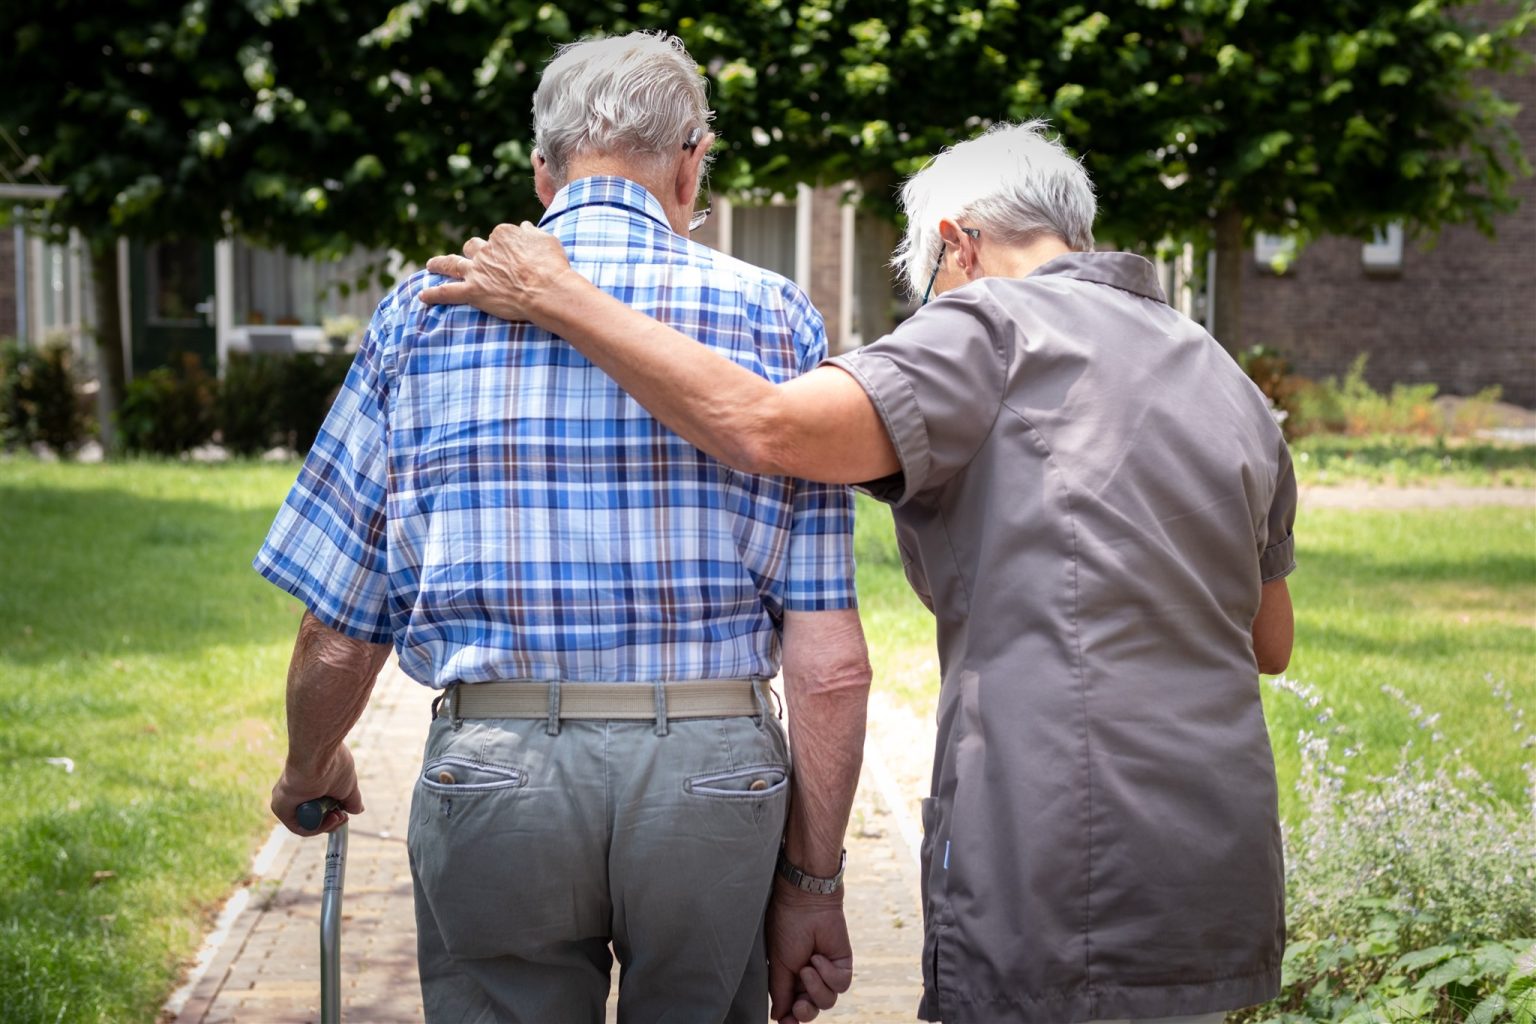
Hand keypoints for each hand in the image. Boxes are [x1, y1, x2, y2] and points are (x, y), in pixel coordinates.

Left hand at [270, 743, 361, 836]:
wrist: (318, 755)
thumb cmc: (333, 763)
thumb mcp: (348, 785)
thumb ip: (351, 799)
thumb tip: (357, 810)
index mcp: (309, 785)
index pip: (320, 807)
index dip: (333, 814)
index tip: (345, 813)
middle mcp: (295, 792)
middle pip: (313, 816)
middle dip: (331, 820)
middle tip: (343, 817)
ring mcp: (286, 799)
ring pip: (306, 822)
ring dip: (325, 824)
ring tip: (338, 816)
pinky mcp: (279, 806)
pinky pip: (297, 826)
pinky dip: (315, 827)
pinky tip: (330, 819)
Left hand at [418, 222, 573, 321]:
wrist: (547, 290)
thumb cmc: (552, 266)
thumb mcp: (547, 240)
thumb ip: (532, 232)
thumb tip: (524, 226)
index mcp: (503, 234)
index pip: (500, 236)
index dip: (508, 248)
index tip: (516, 257)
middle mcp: (486, 249)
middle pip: (474, 246)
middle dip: (473, 251)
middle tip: (478, 260)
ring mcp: (477, 270)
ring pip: (453, 263)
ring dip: (441, 264)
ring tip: (432, 265)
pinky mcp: (473, 291)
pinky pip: (448, 292)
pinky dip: (434, 294)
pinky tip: (423, 296)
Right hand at [767, 880, 853, 1023]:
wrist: (803, 902)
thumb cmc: (785, 927)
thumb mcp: (777, 964)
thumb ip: (779, 992)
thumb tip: (778, 1017)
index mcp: (789, 978)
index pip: (792, 1008)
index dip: (791, 1019)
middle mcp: (808, 978)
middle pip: (812, 1010)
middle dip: (805, 1012)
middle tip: (800, 1005)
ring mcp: (826, 971)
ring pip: (827, 1001)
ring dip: (816, 988)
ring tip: (807, 967)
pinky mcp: (843, 964)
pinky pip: (840, 984)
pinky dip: (828, 973)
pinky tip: (819, 957)